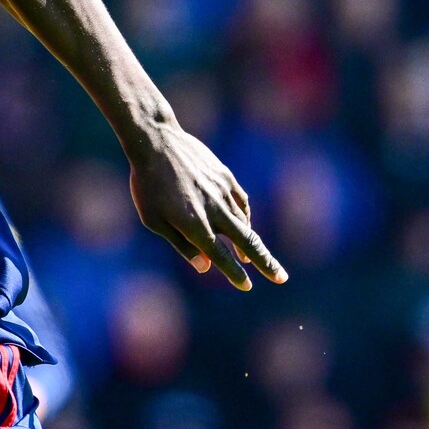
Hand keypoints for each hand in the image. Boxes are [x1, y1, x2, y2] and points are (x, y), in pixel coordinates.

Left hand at [126, 121, 285, 291]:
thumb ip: (181, 244)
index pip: (220, 255)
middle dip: (266, 262)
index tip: (247, 286)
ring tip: (255, 260)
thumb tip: (204, 267)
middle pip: (246, 241)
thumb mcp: (154, 220)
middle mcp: (214, 209)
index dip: (234, 273)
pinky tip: (244, 227)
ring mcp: (223, 191)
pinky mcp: (226, 177)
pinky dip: (245, 218)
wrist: (156, 142)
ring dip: (252, 243)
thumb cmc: (147, 185)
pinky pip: (242, 202)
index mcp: (194, 224)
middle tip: (281, 278)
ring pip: (244, 222)